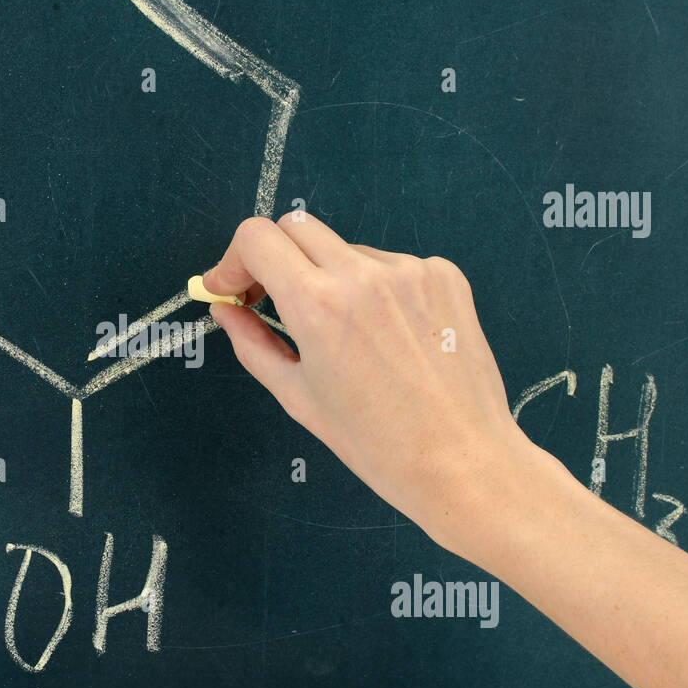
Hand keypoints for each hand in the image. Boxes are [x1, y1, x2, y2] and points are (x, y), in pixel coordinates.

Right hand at [204, 212, 534, 549]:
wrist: (461, 460)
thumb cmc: (378, 443)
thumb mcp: (298, 396)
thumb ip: (253, 344)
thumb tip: (225, 310)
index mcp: (317, 306)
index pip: (257, 238)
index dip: (234, 260)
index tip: (233, 286)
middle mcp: (363, 276)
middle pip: (295, 227)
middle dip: (274, 258)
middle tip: (271, 298)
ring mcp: (408, 270)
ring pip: (345, 249)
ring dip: (328, 276)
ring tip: (344, 334)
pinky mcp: (444, 275)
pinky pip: (390, 265)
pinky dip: (376, 288)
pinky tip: (387, 335)